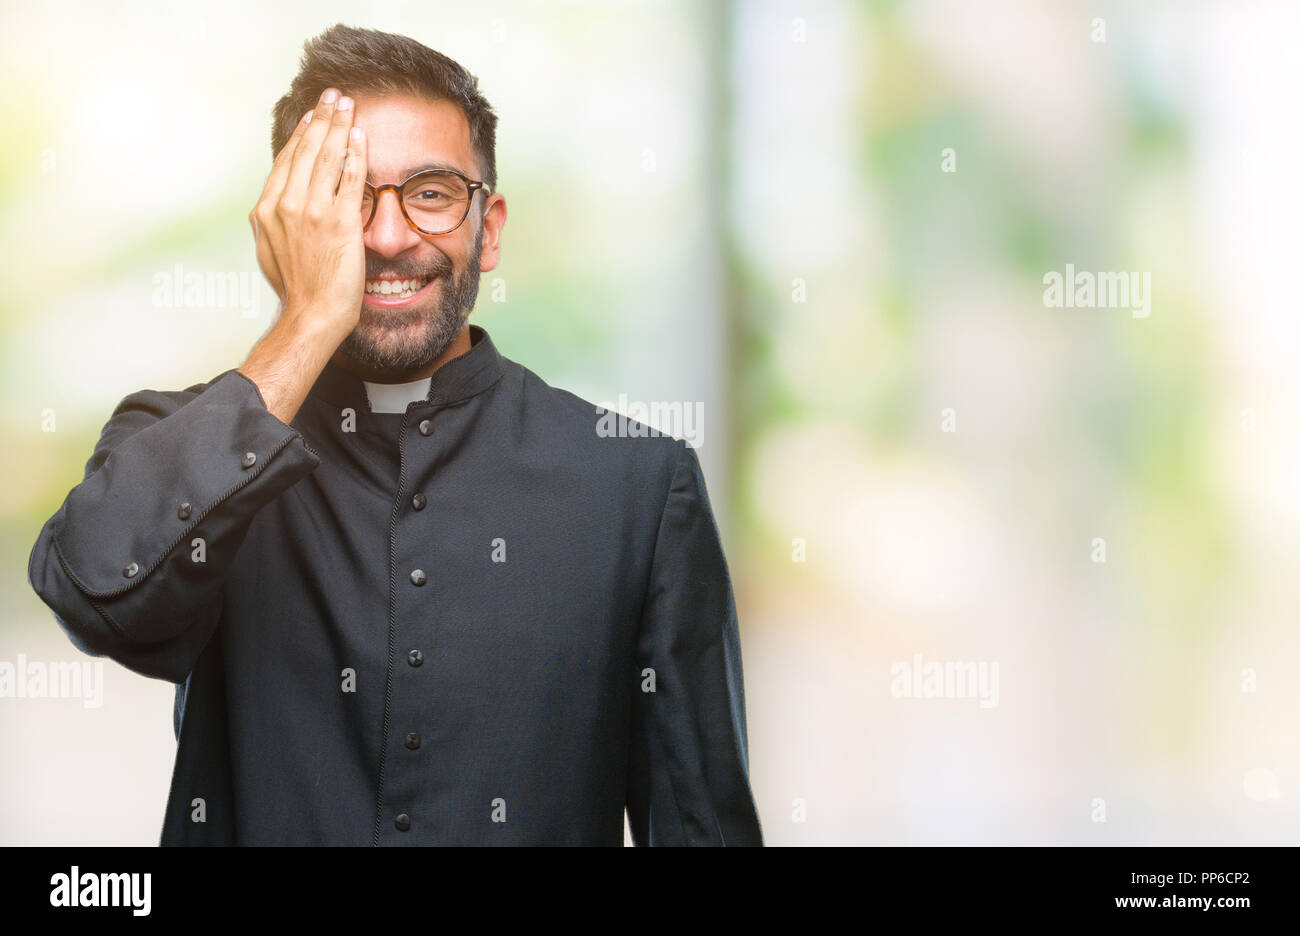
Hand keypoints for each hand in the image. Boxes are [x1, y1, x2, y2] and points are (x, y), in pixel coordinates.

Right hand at [249, 87, 367, 339]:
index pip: (286, 160)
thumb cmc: (297, 290)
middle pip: (305, 149)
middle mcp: (285, 205)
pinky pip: (349, 179)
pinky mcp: (339, 222)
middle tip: (334, 95)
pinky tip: (361, 137)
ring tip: (349, 105)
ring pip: (326, 157)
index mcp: (266, 210)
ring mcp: (312, 212)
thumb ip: (272, 223)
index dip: (301, 133)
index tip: (312, 115)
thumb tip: (270, 209)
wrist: (311, 316)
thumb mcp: (270, 250)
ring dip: (338, 125)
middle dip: (321, 117)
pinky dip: (355, 154)